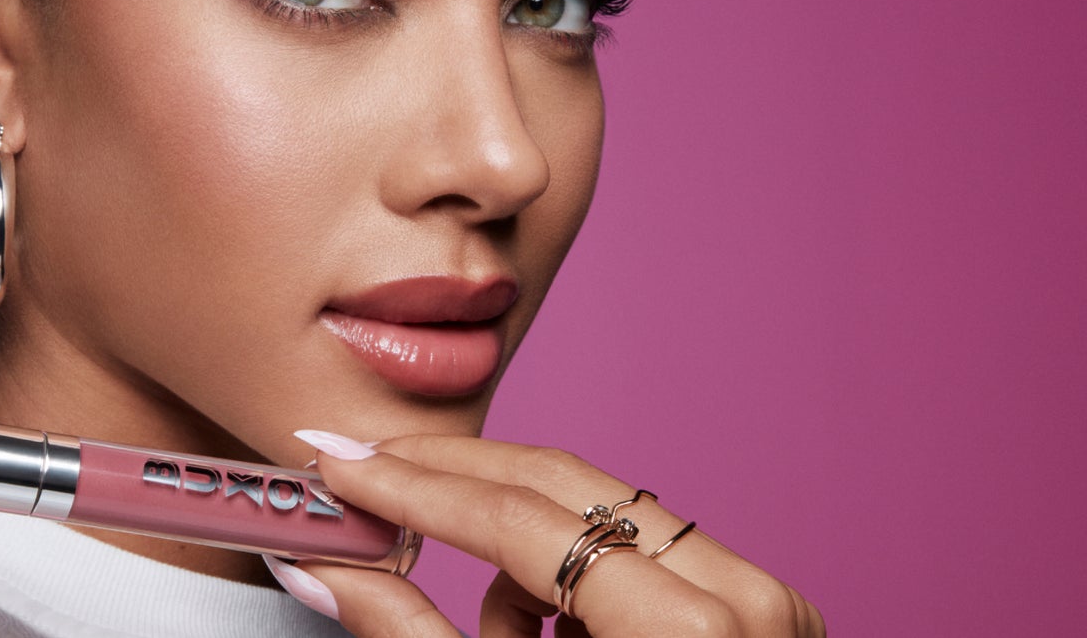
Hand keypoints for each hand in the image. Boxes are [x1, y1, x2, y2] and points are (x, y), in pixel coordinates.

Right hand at [267, 432, 823, 636]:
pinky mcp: (758, 616)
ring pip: (601, 519)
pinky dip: (575, 594)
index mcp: (688, 634)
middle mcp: (744, 598)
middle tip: (363, 473)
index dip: (412, 488)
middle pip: (564, 487)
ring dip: (516, 561)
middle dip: (451, 479)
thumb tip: (324, 570)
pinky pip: (642, 559)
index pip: (521, 520)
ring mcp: (762, 603)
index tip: (335, 466)